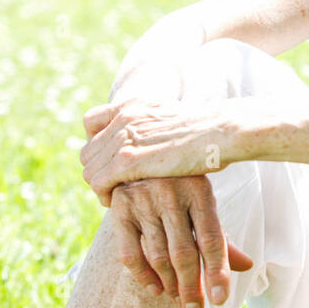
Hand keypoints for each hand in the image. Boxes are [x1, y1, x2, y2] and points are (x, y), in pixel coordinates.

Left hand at [80, 98, 229, 206]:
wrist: (220, 131)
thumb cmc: (209, 130)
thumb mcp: (173, 116)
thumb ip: (155, 123)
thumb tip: (156, 136)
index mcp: (132, 105)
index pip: (91, 122)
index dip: (95, 143)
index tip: (111, 159)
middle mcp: (123, 119)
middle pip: (88, 151)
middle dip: (98, 170)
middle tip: (114, 184)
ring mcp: (125, 139)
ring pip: (89, 169)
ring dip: (99, 186)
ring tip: (115, 196)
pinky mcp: (129, 161)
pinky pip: (98, 182)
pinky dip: (103, 195)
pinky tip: (116, 202)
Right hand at [110, 175, 252, 307]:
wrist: (139, 157)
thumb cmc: (181, 185)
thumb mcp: (203, 202)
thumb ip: (219, 235)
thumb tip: (248, 266)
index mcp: (199, 189)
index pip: (212, 238)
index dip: (217, 271)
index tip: (221, 300)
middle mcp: (170, 192)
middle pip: (184, 252)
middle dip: (191, 287)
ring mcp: (143, 200)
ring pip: (158, 256)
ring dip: (169, 285)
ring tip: (180, 300)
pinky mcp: (119, 209)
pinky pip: (129, 253)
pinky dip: (143, 277)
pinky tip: (156, 290)